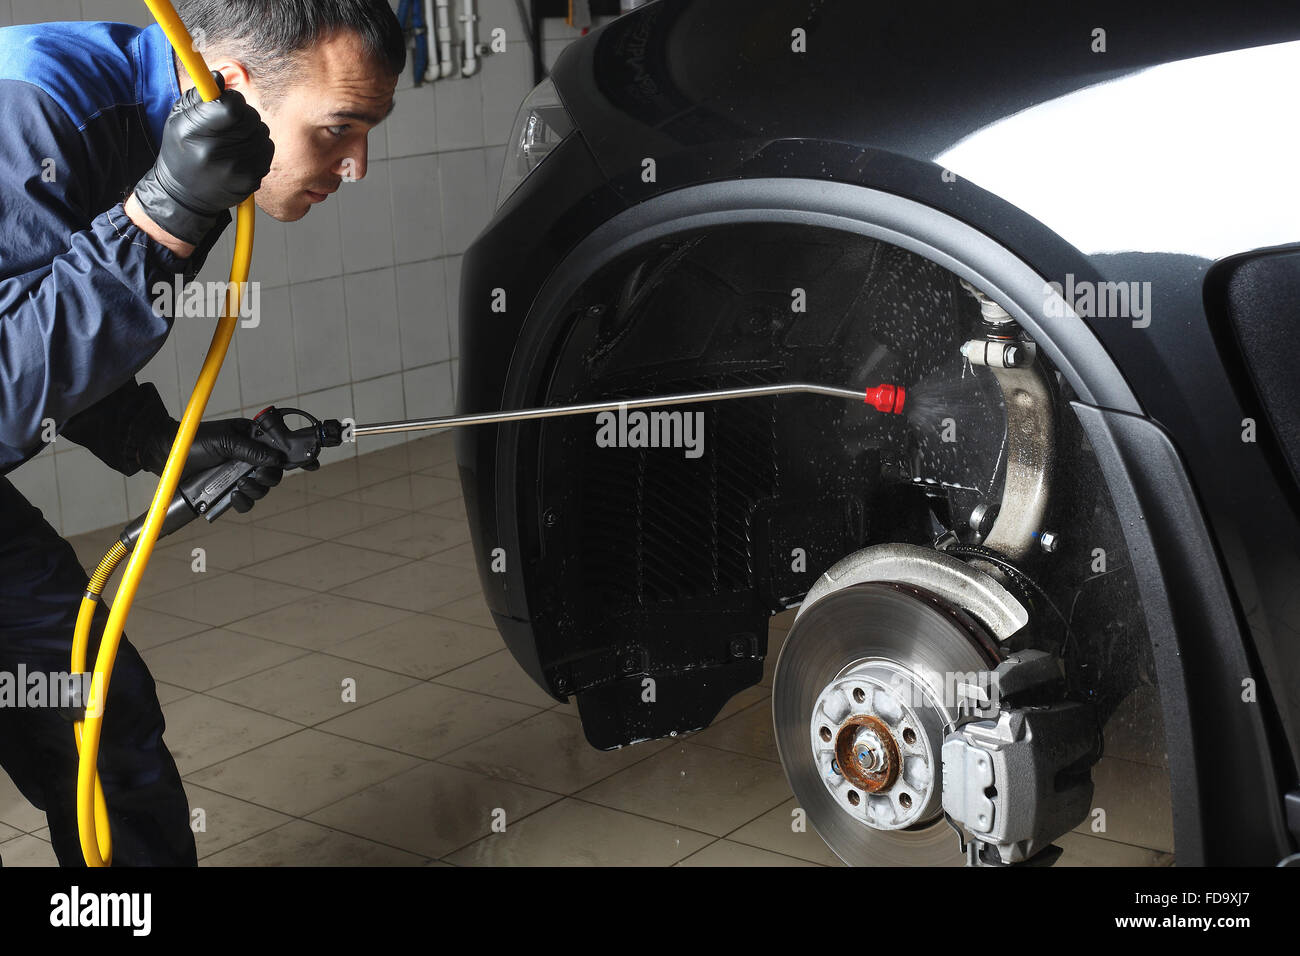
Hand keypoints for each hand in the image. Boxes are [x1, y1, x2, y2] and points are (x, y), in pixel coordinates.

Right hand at [131, 72, 274, 246]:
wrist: (183, 195)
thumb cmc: (181, 152)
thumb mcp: (178, 119)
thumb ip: (199, 95)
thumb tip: (220, 76)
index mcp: (194, 133)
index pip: (231, 107)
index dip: (234, 101)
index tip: (228, 104)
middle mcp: (216, 154)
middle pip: (251, 118)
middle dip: (245, 114)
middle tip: (232, 122)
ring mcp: (236, 171)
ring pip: (263, 134)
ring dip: (254, 131)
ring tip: (235, 139)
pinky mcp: (250, 182)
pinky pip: (267, 153)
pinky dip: (258, 149)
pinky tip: (242, 154)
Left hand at [142, 417, 286, 513]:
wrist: (165, 454)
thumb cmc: (192, 441)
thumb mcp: (224, 440)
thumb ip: (251, 450)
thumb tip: (276, 458)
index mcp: (251, 439)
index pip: (277, 450)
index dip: (282, 458)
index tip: (282, 463)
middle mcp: (248, 458)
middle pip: (272, 473)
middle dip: (267, 477)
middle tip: (256, 476)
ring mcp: (238, 476)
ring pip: (260, 490)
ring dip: (255, 490)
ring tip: (240, 486)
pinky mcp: (227, 491)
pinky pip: (244, 502)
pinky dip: (242, 502)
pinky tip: (233, 496)